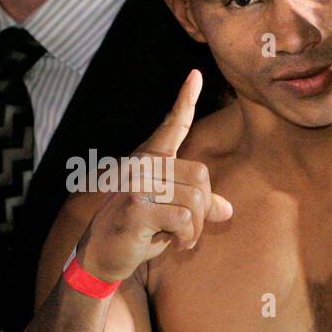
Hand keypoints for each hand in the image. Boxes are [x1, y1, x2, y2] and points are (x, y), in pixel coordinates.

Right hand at [76, 70, 232, 282]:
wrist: (104, 255)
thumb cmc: (138, 233)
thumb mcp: (171, 216)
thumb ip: (198, 207)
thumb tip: (227, 209)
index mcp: (150, 161)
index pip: (172, 126)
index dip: (186, 100)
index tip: (195, 75)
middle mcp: (143, 166)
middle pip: (201, 177)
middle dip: (202, 211)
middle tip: (188, 230)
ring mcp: (138, 185)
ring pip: (195, 201)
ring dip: (195, 229)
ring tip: (178, 239)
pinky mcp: (138, 208)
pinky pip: (184, 219)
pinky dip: (186, 238)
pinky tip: (173, 244)